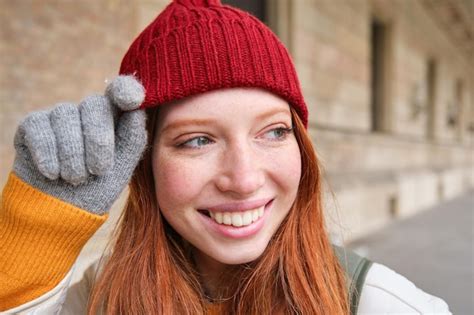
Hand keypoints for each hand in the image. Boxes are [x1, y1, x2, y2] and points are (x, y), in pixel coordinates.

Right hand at [12, 75, 147, 214]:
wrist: (61, 213)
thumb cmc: (97, 189)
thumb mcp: (122, 169)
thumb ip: (132, 141)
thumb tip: (136, 112)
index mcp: (114, 118)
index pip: (121, 91)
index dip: (125, 90)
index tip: (132, 100)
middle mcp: (87, 112)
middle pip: (95, 105)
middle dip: (99, 140)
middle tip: (99, 170)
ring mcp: (60, 116)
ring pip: (66, 115)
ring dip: (73, 154)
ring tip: (75, 179)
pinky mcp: (32, 125)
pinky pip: (39, 127)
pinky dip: (48, 154)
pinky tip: (52, 174)